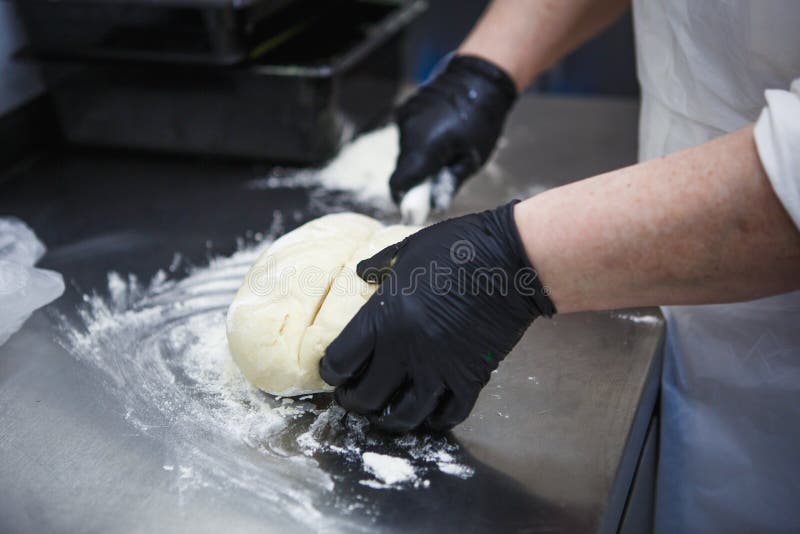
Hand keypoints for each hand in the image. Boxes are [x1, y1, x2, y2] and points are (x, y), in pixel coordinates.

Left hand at [319, 202, 554, 431]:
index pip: (340, 362)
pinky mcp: (472, 377)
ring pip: (404, 416)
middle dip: (352, 401)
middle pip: (366, 397)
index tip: (332, 370)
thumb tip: (360, 273)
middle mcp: (408, 350)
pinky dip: (433, 419)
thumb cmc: (459, 248)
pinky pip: (448, 415)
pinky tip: (426, 410)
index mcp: (386, 317)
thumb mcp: (409, 248)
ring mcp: (441, 368)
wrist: (513, 260)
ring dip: (388, 419)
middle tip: (352, 396)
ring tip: (384, 412)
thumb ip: (379, 264)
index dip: (330, 372)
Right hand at [390, 55, 517, 207]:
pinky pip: (407, 136)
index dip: (405, 198)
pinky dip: (419, 142)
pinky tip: (440, 133)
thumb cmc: (481, 120)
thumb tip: (435, 207)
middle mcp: (408, 133)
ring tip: (444, 150)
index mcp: (424, 148)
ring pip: (405, 153)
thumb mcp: (472, 160)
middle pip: (402, 169)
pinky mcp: (405, 110)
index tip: (417, 204)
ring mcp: (404, 119)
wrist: (478, 78)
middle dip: (417, 179)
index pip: (399, 184)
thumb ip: (449, 185)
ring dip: (419, 159)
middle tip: (439, 177)